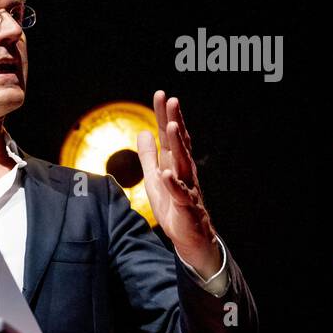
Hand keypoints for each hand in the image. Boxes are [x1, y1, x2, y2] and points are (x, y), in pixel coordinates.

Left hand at [137, 90, 220, 277]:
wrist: (189, 237)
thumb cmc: (172, 206)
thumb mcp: (153, 178)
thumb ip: (148, 156)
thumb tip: (143, 131)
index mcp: (175, 163)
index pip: (169, 135)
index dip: (165, 116)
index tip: (161, 94)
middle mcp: (184, 171)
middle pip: (179, 143)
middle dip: (175, 121)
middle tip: (172, 100)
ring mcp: (187, 187)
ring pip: (183, 163)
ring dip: (178, 146)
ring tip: (173, 127)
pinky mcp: (186, 206)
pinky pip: (180, 194)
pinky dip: (173, 184)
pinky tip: (166, 174)